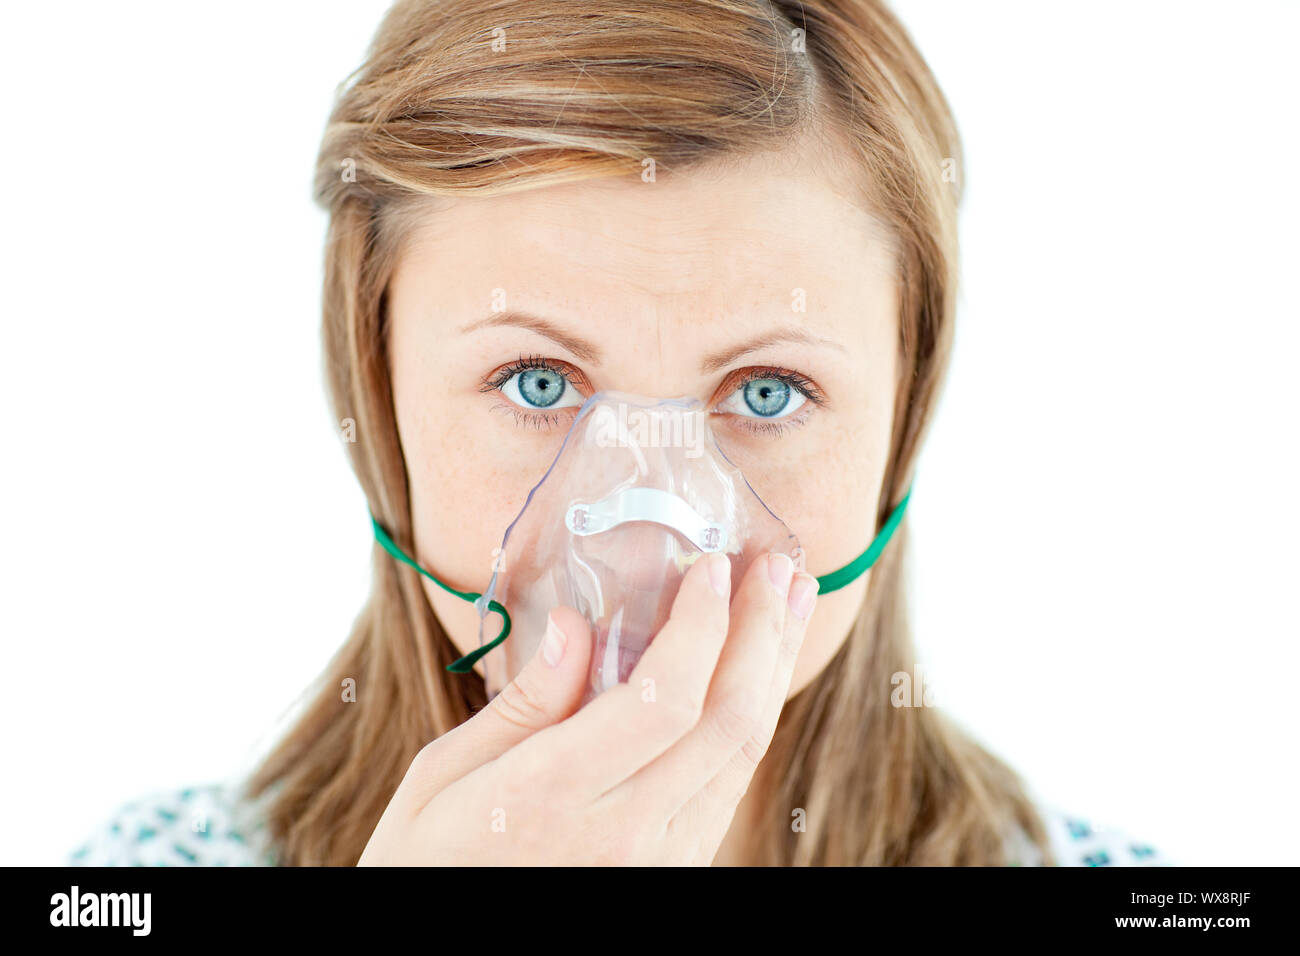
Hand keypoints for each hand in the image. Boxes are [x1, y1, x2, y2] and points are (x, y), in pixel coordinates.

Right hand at [357, 549, 819, 864]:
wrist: (445, 953)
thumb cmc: (424, 862)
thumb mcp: (441, 777)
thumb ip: (520, 703)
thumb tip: (574, 625)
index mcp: (554, 798)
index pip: (665, 700)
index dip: (704, 626)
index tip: (715, 567)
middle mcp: (624, 836)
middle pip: (726, 722)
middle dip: (762, 633)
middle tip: (778, 566)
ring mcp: (659, 863)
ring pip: (743, 754)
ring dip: (773, 669)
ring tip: (789, 603)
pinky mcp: (673, 873)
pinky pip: (728, 785)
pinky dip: (750, 717)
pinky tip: (755, 673)